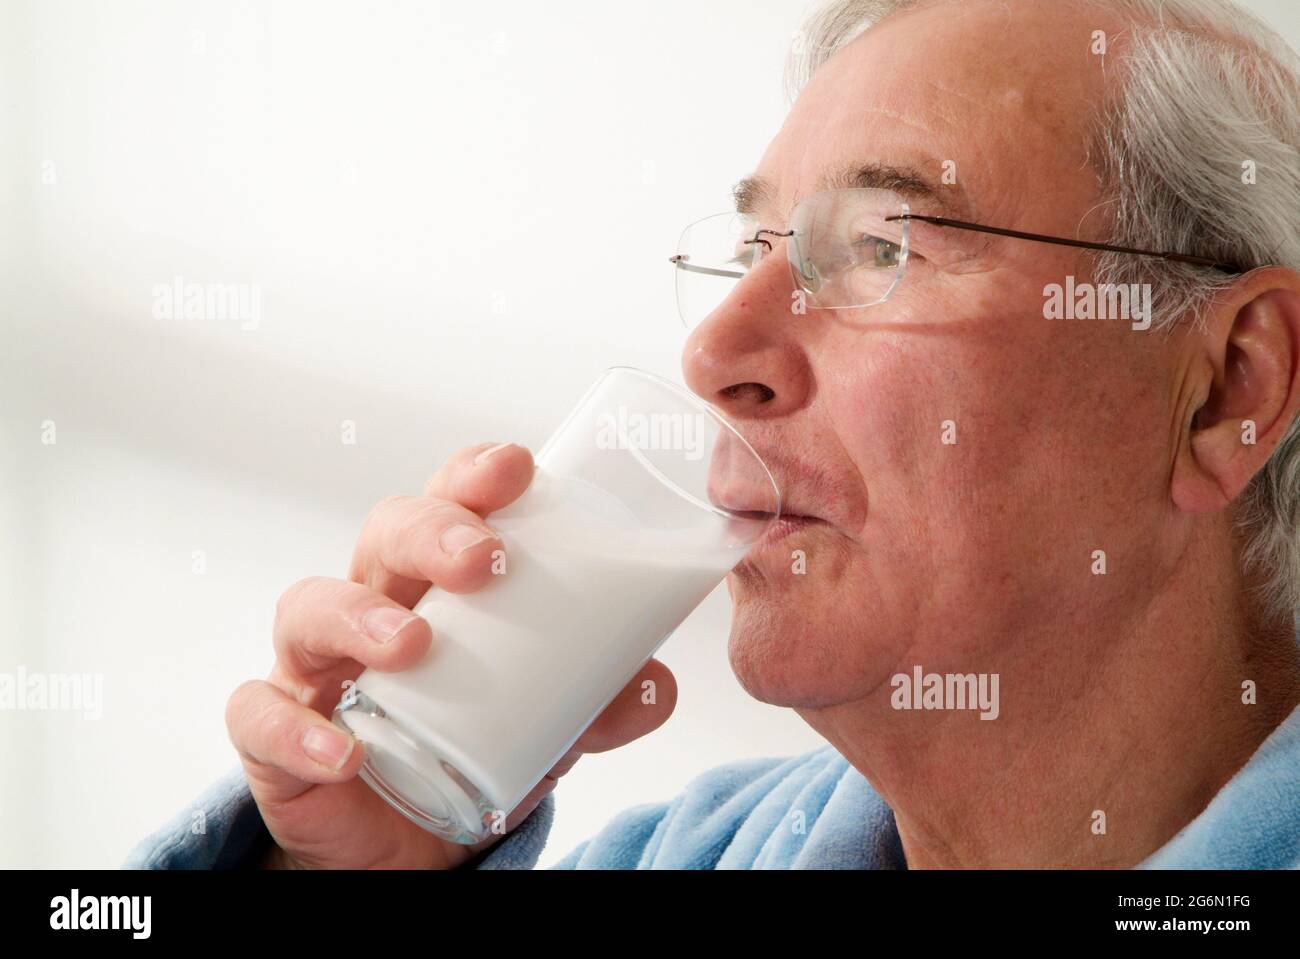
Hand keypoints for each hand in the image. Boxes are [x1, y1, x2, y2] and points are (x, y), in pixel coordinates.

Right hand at [225, 441, 677, 868]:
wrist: (403, 840)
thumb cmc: (466, 742)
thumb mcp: (543, 722)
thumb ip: (597, 703)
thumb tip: (656, 684)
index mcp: (438, 584)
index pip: (448, 502)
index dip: (473, 475)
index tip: (518, 469)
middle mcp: (373, 604)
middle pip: (384, 533)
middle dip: (430, 529)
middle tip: (481, 559)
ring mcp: (317, 665)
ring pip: (311, 607)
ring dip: (361, 615)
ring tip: (413, 644)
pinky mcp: (275, 733)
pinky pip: (262, 717)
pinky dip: (297, 731)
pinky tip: (345, 753)